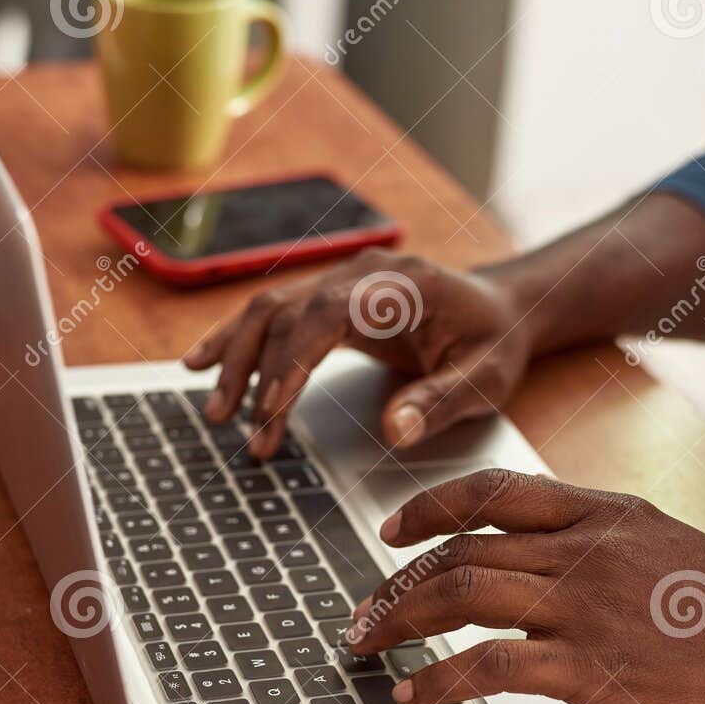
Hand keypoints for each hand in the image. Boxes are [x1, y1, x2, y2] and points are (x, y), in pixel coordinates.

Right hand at [182, 249, 542, 457]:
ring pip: (269, 309)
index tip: (269, 409)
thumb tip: (395, 431)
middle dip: (253, 372)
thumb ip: (440, 402)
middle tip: (236, 428)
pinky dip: (238, 340)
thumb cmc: (496, 342)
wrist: (502, 308)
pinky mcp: (329, 297)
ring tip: (215, 412)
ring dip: (236, 359)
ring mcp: (341, 279)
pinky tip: (202, 364)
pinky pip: (274, 313)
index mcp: (402, 284)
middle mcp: (363, 272)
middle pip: (286, 311)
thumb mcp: (485, 379)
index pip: (327, 314)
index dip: (292, 360)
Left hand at [344, 469, 704, 703]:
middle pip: (463, 549)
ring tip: (368, 648)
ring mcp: (591, 607)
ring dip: (400, 623)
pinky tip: (415, 696)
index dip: (430, 506)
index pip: (494, 491)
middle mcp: (592, 549)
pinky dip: (437, 680)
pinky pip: (489, 666)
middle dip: (397, 581)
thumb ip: (609, 543)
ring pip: (463, 595)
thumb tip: (547, 551)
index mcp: (610, 515)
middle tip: (362, 613)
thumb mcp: (676, 553)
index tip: (391, 528)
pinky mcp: (596, 670)